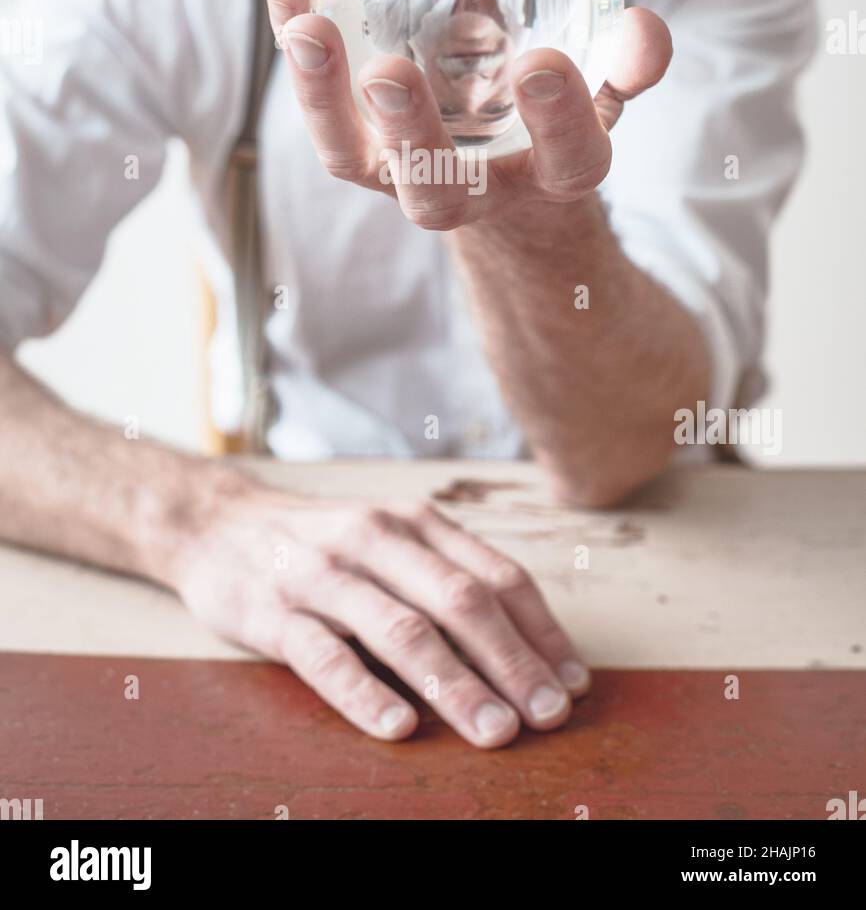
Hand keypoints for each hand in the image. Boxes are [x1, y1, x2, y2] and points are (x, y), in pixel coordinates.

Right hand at [172, 480, 590, 746]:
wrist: (216, 522)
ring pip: (400, 628)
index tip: (573, 684)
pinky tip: (398, 726)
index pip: (495, 576)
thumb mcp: (389, 540)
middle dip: (511, 661)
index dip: (540, 632)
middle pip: (459, 601)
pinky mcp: (272, 612)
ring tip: (494, 730)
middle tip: (547, 716)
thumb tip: (526, 649)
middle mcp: (375, 539)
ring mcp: (322, 574)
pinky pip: (324, 655)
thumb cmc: (321, 542)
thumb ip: (445, 578)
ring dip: (454, 683)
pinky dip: (364, 692)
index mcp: (414, 523)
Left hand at [266, 0, 670, 229]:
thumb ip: (629, 63)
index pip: (565, 160)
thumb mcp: (606, 95)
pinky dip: (299, 53)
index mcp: (548, 177)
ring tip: (307, 27)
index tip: (545, 62)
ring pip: (354, 159)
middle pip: (436, 188)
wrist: (499, 177)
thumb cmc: (554, 123)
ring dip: (323, 97)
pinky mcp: (357, 150)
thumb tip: (647, 28)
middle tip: (388, 73)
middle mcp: (468, 193)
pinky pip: (319, 108)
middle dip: (411, 135)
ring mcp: (401, 177)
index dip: (558, 120)